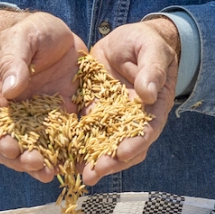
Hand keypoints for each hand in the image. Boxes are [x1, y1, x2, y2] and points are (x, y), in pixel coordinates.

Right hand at [0, 11, 86, 182]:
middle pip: (13, 143)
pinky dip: (68, 153)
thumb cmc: (33, 31)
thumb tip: (10, 90)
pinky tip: (76, 164)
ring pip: (36, 147)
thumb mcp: (22, 38)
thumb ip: (14, 61)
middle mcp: (18, 110)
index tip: (11, 148)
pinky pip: (65, 138)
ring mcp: (41, 115)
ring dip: (42, 163)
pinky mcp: (65, 115)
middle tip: (37, 164)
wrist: (59, 32)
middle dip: (21, 159)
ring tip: (52, 173)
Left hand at [81, 17, 179, 185]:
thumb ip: (152, 69)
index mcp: (153, 106)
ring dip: (92, 161)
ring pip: (103, 145)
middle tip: (93, 172)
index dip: (137, 143)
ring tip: (77, 173)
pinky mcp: (92, 112)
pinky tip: (61, 156)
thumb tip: (149, 94)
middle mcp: (132, 118)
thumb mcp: (151, 49)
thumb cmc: (146, 43)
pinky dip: (75, 146)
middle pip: (125, 147)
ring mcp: (111, 118)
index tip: (123, 152)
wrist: (125, 40)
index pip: (147, 130)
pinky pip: (84, 133)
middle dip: (111, 162)